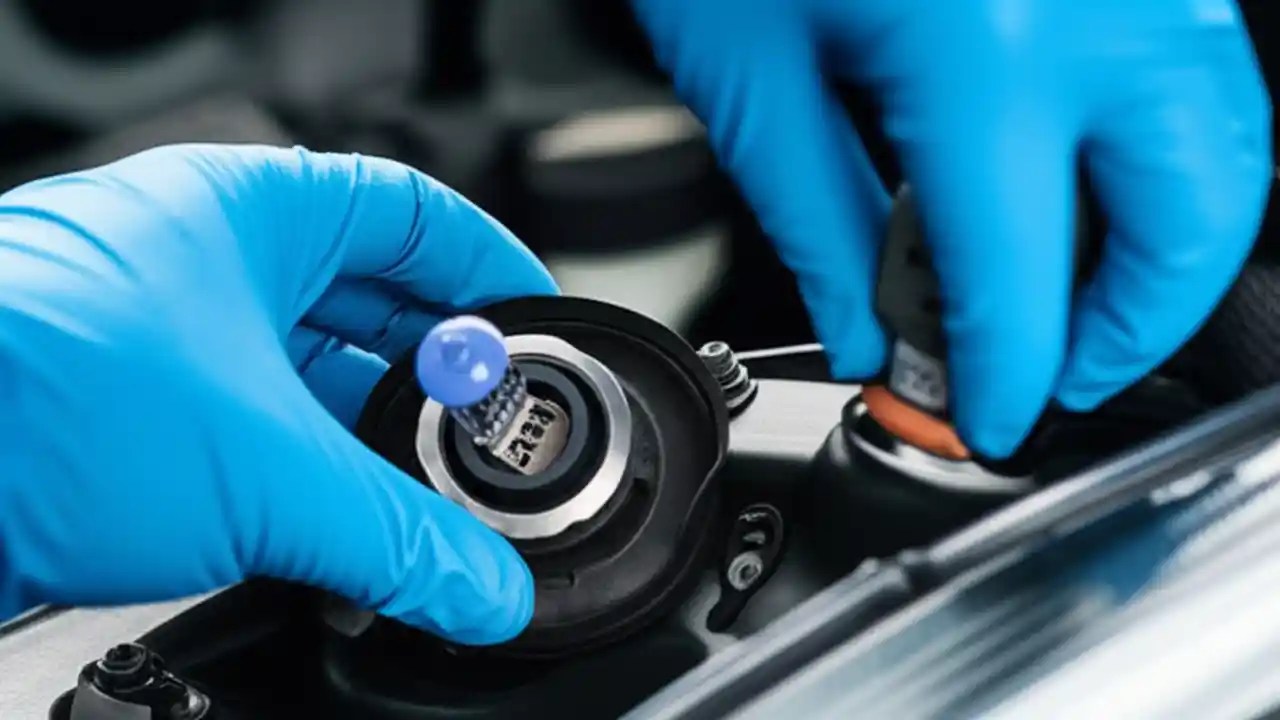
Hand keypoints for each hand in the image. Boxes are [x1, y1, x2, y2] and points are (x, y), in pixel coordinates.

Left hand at [0, 144, 556, 643]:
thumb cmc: (26, 394)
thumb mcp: (263, 469)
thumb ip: (399, 537)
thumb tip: (484, 586)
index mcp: (248, 212)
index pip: (412, 216)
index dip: (489, 269)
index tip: (538, 327)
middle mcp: (207, 265)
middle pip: (370, 306)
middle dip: (438, 379)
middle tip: (493, 440)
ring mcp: (167, 343)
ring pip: (312, 384)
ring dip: (372, 450)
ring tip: (429, 509)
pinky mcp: (134, 422)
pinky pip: (258, 441)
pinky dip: (309, 490)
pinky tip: (344, 543)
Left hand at [634, 0, 1272, 455]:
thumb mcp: (754, 78)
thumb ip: (827, 228)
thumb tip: (873, 332)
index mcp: (990, 43)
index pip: (1023, 275)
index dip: (1003, 374)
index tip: (975, 418)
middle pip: (1195, 220)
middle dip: (1127, 329)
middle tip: (1043, 371)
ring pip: (1225, 144)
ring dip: (1160, 247)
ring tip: (1060, 296)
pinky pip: (1194, 76)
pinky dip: (1152, 158)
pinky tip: (1067, 188)